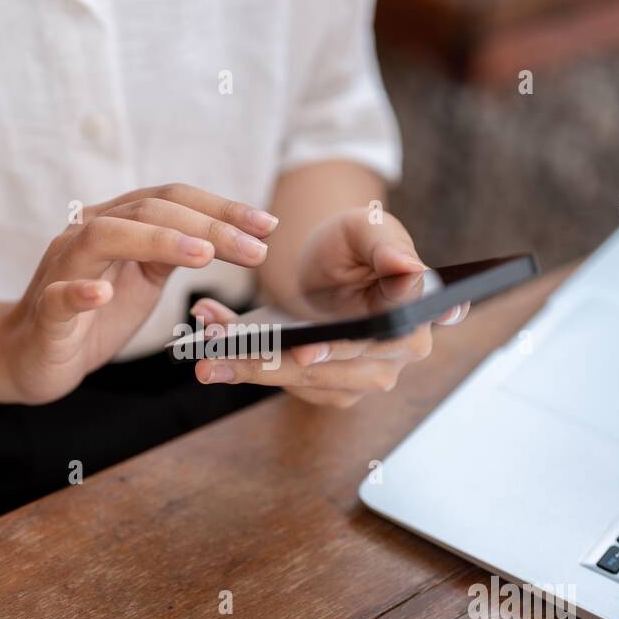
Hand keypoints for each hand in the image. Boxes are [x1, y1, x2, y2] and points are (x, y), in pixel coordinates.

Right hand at [0, 184, 276, 403]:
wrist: (28, 355)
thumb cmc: (91, 317)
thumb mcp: (143, 280)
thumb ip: (174, 253)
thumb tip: (230, 235)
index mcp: (117, 226)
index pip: (171, 199)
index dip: (221, 208)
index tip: (268, 225)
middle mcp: (86, 236)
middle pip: (148, 211)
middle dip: (207, 227)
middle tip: (256, 250)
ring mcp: (62, 271)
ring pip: (103, 238)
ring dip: (156, 241)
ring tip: (202, 255)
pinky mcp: (46, 313)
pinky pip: (60, 297)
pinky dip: (82, 292)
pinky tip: (105, 293)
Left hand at [192, 207, 467, 407]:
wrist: (334, 260)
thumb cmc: (357, 243)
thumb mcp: (371, 230)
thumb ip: (388, 247)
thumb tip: (409, 269)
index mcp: (413, 321)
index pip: (375, 341)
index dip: (338, 348)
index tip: (303, 352)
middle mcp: (392, 360)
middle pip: (328, 371)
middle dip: (273, 363)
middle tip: (223, 353)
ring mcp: (358, 378)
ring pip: (299, 381)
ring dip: (249, 366)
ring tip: (206, 349)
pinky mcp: (324, 388)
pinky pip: (280, 379)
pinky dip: (243, 362)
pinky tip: (210, 341)